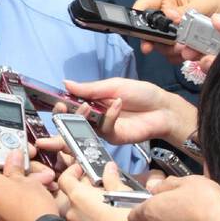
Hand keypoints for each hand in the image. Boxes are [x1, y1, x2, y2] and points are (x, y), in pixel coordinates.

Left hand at [0, 144, 58, 220]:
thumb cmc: (32, 206)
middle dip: (12, 171)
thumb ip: (15, 167)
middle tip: (27, 164)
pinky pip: (1, 208)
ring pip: (0, 194)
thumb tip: (13, 157)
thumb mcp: (26, 180)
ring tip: (41, 181)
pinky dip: (14, 200)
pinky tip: (34, 195)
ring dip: (18, 186)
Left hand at [57, 160, 139, 220]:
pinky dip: (92, 220)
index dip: (72, 172)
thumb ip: (111, 178)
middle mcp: (73, 214)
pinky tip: (107, 219)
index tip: (82, 169)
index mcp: (78, 197)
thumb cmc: (129, 214)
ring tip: (106, 203)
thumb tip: (108, 168)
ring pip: (78, 212)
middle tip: (100, 186)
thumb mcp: (122, 190)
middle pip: (71, 196)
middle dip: (83, 189)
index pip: (64, 180)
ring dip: (87, 206)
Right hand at [62, 76, 195, 149]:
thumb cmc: (141, 94)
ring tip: (86, 105)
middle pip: (73, 120)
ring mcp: (104, 128)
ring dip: (83, 116)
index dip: (62, 104)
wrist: (163, 107)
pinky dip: (109, 116)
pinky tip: (116, 105)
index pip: (72, 104)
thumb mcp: (113, 85)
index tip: (56, 100)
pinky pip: (105, 129)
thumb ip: (90, 88)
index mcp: (94, 102)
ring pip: (85, 127)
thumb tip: (66, 83)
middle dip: (64, 116)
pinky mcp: (114, 137)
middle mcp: (96, 116)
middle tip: (61, 109)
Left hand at [126, 175, 219, 220]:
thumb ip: (167, 184)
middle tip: (183, 206)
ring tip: (197, 218)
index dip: (137, 214)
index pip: (133, 217)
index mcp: (152, 211)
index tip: (144, 210)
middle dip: (165, 216)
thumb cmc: (205, 203)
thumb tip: (154, 188)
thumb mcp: (188, 181)